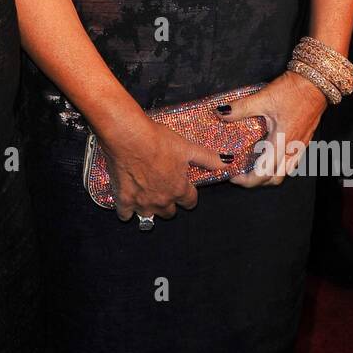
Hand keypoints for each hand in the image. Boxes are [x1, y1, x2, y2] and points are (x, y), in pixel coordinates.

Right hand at [99, 111, 231, 221]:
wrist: (128, 136)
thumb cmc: (157, 140)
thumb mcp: (187, 147)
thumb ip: (208, 158)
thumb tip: (228, 161)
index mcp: (179, 189)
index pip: (190, 202)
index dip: (188, 195)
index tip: (184, 188)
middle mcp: (163, 200)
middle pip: (170, 213)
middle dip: (168, 202)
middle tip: (163, 188)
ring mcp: (142, 203)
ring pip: (149, 216)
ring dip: (149, 208)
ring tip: (146, 195)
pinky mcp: (124, 200)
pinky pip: (125, 215)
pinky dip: (127, 210)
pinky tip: (127, 201)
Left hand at [217, 72, 327, 186]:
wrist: (317, 82)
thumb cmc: (293, 90)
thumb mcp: (263, 98)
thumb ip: (241, 108)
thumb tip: (221, 113)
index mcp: (281, 142)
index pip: (264, 173)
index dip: (248, 180)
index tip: (234, 176)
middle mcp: (293, 149)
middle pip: (275, 178)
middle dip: (257, 181)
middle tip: (241, 174)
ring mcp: (301, 146)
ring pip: (285, 172)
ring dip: (269, 175)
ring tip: (253, 166)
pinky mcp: (304, 140)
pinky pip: (292, 162)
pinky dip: (279, 165)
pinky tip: (269, 153)